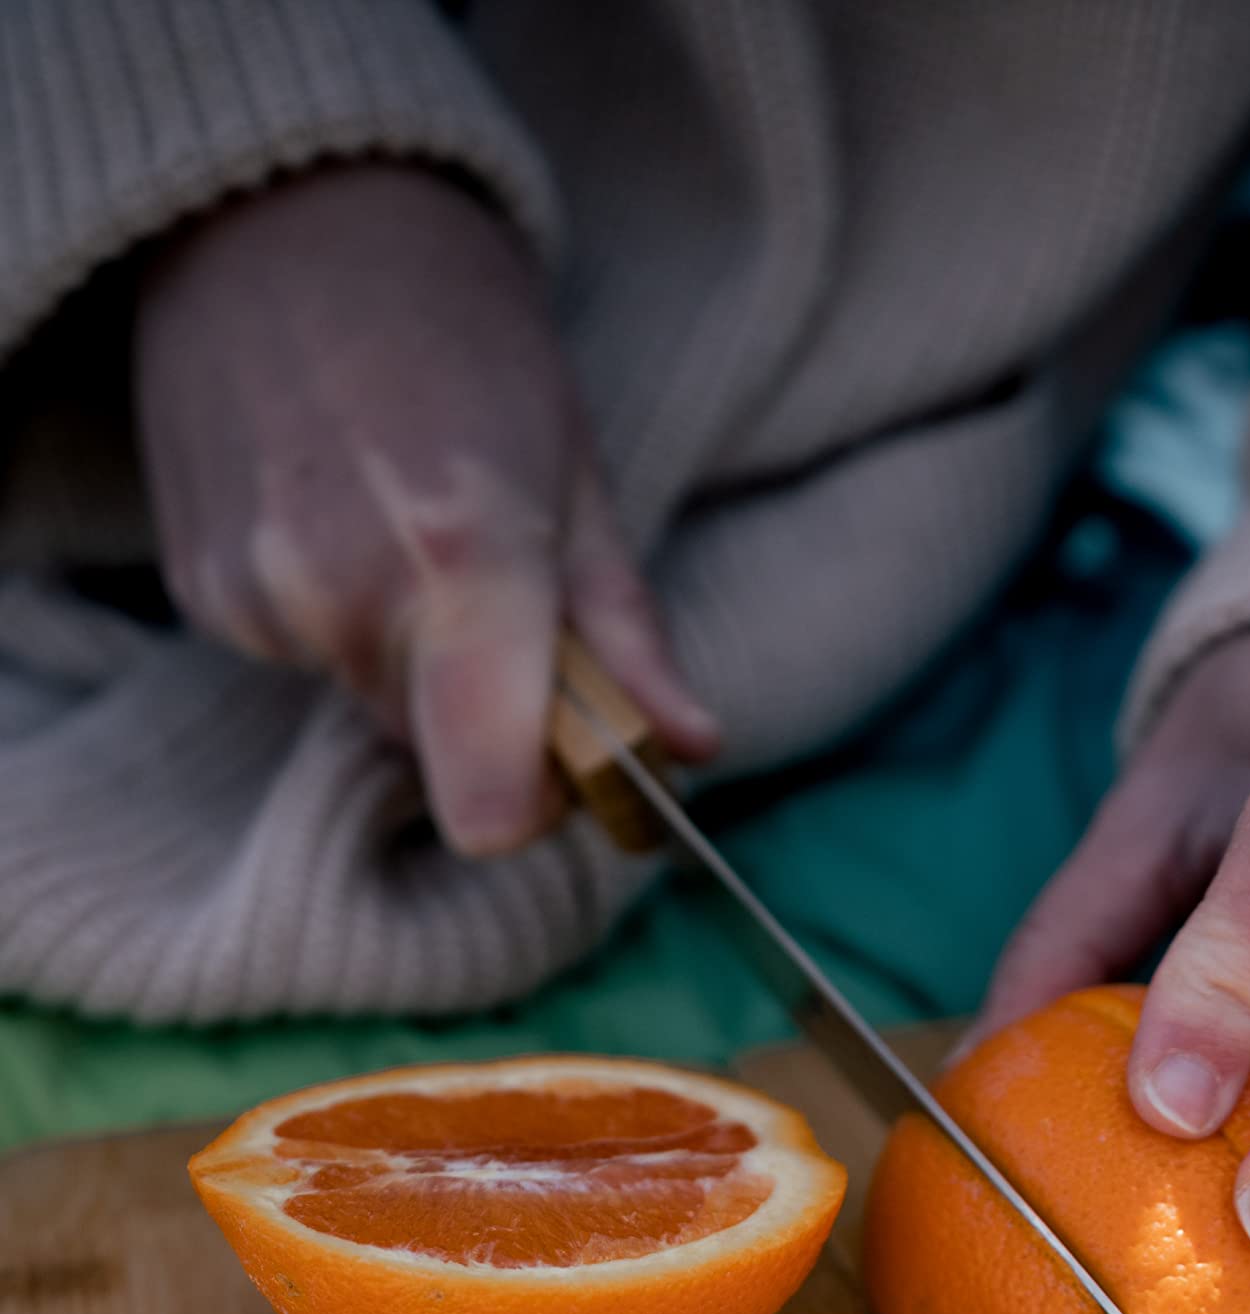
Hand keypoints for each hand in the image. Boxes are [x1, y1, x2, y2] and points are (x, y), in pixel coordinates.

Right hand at [135, 161, 717, 856]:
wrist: (285, 215)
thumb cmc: (461, 335)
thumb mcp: (576, 474)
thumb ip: (626, 634)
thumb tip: (692, 748)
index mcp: (464, 568)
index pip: (490, 807)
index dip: (537, 805)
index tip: (566, 758)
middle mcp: (345, 599)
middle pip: (441, 754)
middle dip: (484, 703)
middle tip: (496, 583)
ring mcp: (259, 597)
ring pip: (371, 703)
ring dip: (405, 650)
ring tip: (402, 519)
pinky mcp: (202, 591)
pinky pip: (300, 658)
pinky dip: (330, 613)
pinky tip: (332, 507)